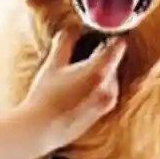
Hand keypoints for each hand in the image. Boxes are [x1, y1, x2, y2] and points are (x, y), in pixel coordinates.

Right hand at [20, 32, 125, 150]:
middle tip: (84, 50)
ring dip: (99, 70)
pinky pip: (106, 90)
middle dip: (102, 54)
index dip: (111, 36)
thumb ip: (65, 41)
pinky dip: (97, 84)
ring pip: (110, 76)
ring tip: (77, 71)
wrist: (41, 129)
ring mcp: (108, 101)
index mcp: (100, 71)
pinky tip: (77, 87)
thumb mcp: (53, 64)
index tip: (102, 31)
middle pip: (114, 61)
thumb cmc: (46, 96)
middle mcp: (109, 86)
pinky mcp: (104, 112)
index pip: (118, 46)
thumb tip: (73, 28)